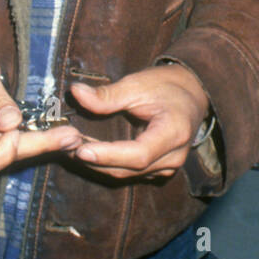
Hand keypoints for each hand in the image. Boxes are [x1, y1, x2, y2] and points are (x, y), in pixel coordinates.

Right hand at [0, 29, 82, 180]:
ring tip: (71, 134)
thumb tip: (13, 124)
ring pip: (12, 149)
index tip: (15, 127)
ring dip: (42, 142)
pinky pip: (13, 136)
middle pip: (1, 159)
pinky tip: (57, 129)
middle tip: (71, 136)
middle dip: (37, 147)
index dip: (2, 154)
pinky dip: (35, 133)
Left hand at [67, 64, 210, 180]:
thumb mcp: (138, 84)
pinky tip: (89, 153)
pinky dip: (109, 164)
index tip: (80, 149)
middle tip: (66, 147)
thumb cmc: (167, 86)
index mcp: (174, 133)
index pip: (138, 154)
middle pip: (130, 168)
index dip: (108, 155)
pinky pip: (132, 173)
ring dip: (99, 164)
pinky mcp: (160, 168)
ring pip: (128, 174)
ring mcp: (169, 166)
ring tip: (71, 149)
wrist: (192, 93)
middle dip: (96, 160)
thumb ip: (108, 95)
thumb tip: (76, 93)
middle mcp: (174, 156)